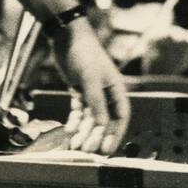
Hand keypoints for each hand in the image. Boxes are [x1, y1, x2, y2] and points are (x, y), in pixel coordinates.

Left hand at [52, 22, 129, 153]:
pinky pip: (79, 111)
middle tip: (88, 150)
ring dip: (84, 131)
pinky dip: (75, 120)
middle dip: (97, 136)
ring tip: (76, 145)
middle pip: (104, 121)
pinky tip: (69, 130)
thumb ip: (96, 102)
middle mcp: (106, 93)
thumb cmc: (84, 54)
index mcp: (116, 89)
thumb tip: (102, 125)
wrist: (68, 37)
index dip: (115, 134)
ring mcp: (92, 92)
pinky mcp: (79, 90)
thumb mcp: (90, 78)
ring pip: (91, 118)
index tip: (108, 149)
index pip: (120, 117)